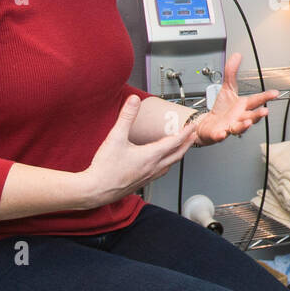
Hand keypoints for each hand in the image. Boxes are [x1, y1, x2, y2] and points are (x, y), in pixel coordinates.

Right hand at [80, 95, 198, 207]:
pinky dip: (167, 164)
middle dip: (187, 144)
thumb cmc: (105, 168)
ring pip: (170, 164)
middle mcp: (153, 167)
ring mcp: (148, 176)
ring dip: (178, 155)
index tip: (192, 126)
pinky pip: (161, 172)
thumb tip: (133, 100)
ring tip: (180, 148)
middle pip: (177, 155)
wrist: (96, 190)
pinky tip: (161, 164)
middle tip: (193, 136)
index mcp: (150, 155)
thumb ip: (126, 116)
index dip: (185, 132)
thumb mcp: (115, 137)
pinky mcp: (141, 182)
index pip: (174, 142)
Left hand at [193, 52, 278, 145]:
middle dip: (258, 114)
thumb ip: (231, 72)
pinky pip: (220, 135)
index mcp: (243, 106)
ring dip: (244, 126)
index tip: (275, 93)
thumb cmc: (222, 109)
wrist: (209, 125)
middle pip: (251, 116)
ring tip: (248, 123)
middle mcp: (239, 117)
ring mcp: (230, 126)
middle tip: (265, 111)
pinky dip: (221, 135)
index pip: (256, 100)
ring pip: (239, 127)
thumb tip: (237, 56)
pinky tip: (221, 133)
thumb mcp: (227, 88)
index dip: (266, 97)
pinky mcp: (218, 133)